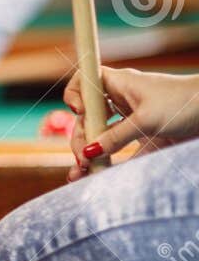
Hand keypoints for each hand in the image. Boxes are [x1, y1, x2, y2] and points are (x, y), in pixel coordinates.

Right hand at [63, 66, 198, 180]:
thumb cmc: (185, 103)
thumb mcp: (147, 120)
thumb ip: (116, 138)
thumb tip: (88, 153)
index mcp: (119, 85)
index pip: (85, 82)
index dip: (75, 95)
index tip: (79, 112)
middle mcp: (122, 101)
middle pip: (88, 118)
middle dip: (81, 138)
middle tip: (82, 158)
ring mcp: (131, 120)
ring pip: (100, 136)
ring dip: (88, 154)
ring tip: (79, 174)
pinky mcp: (143, 138)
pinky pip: (119, 151)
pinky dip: (107, 164)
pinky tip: (96, 177)